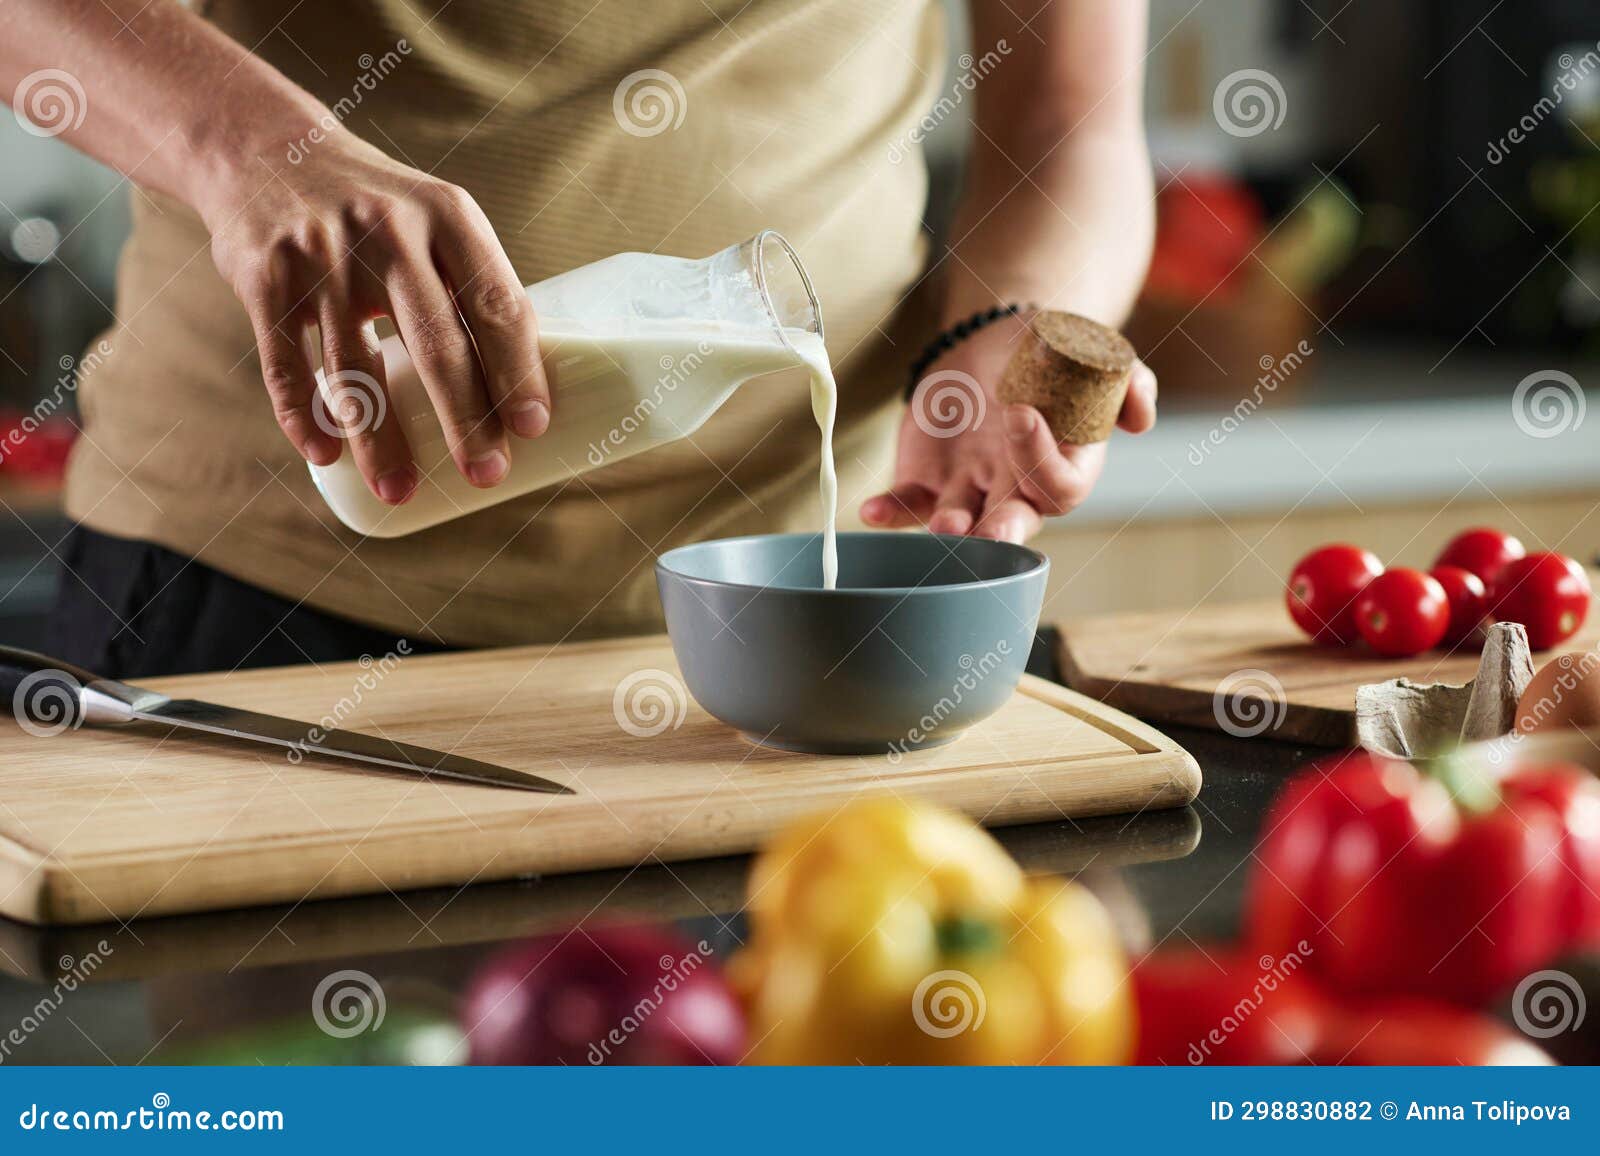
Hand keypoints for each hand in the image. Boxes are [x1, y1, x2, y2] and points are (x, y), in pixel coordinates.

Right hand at [203, 128, 548, 504]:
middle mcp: (388, 229)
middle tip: (486, 475)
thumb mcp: (434, 219)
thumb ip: (470, 288)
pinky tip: (324, 455)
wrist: (266, 150)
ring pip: (355, 364)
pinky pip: (285, 362)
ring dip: (379, 439)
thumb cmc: (379, 211)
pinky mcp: (265, 277)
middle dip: (465, 418)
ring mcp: (323, 253)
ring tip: (401, 491)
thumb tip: (520, 392)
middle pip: (436, 341)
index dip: (518, 370)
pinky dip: (304, 415)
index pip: (495, 302)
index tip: (533, 427)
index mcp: (447, 215)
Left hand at [859, 314, 1155, 542]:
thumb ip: (1127, 382)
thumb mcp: (1096, 356)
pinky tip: (871, 512)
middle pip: (1013, 524)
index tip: (1019, 412)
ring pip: (962, 524)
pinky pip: (910, 505)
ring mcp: (971, 492)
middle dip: (1001, 533)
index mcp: (1064, 466)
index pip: (1060, 486)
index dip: (1042, 458)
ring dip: (949, 529)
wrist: (997, 343)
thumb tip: (1141, 418)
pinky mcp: (928, 482)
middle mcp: (1018, 490)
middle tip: (987, 534)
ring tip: (941, 526)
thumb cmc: (1054, 356)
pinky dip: (892, 512)